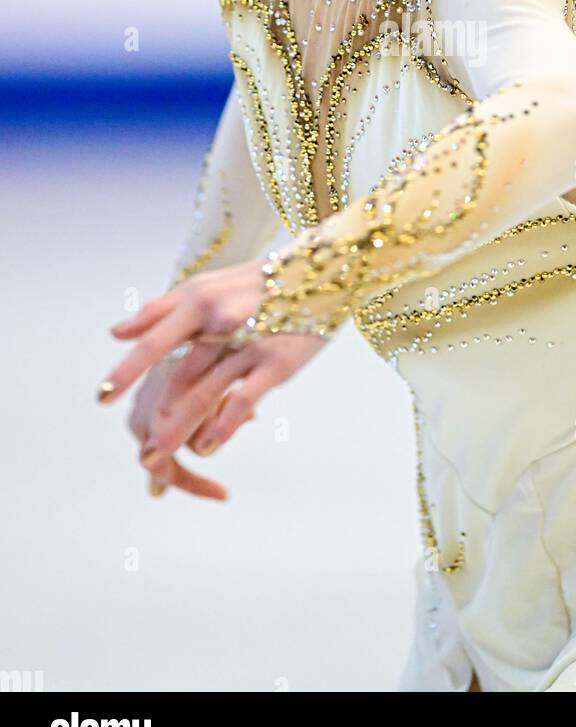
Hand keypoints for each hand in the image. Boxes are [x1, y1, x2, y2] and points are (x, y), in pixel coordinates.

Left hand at [100, 259, 328, 496]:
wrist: (322, 271)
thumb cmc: (253, 283)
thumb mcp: (204, 286)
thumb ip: (159, 311)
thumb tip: (116, 333)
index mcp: (198, 301)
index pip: (154, 341)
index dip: (127, 371)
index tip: (101, 398)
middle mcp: (220, 321)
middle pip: (178, 377)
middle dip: (157, 416)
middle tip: (142, 450)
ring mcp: (249, 343)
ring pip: (206, 393)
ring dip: (181, 428)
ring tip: (162, 454)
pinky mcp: (277, 363)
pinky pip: (243, 400)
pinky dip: (222, 426)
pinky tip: (208, 447)